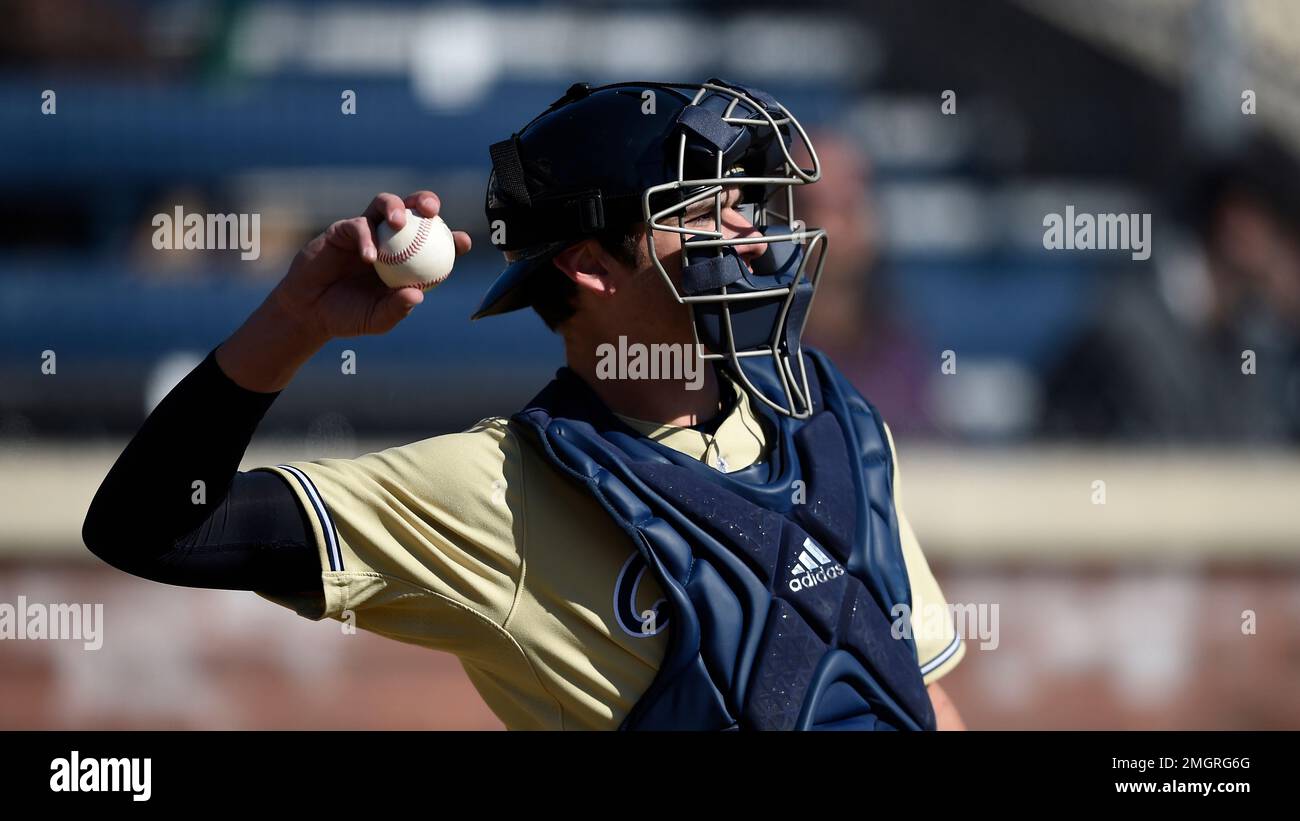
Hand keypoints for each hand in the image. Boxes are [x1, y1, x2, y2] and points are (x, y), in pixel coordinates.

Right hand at [271, 191, 472, 340]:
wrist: (309, 311)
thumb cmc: (347, 316)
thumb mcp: (376, 319)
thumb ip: (396, 308)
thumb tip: (418, 295)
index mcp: (407, 259)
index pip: (435, 243)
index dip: (452, 239)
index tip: (464, 242)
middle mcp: (390, 239)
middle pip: (413, 209)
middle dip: (426, 202)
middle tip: (433, 210)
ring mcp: (366, 231)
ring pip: (384, 204)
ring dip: (395, 207)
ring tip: (399, 222)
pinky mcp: (342, 230)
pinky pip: (357, 226)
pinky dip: (365, 239)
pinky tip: (369, 257)